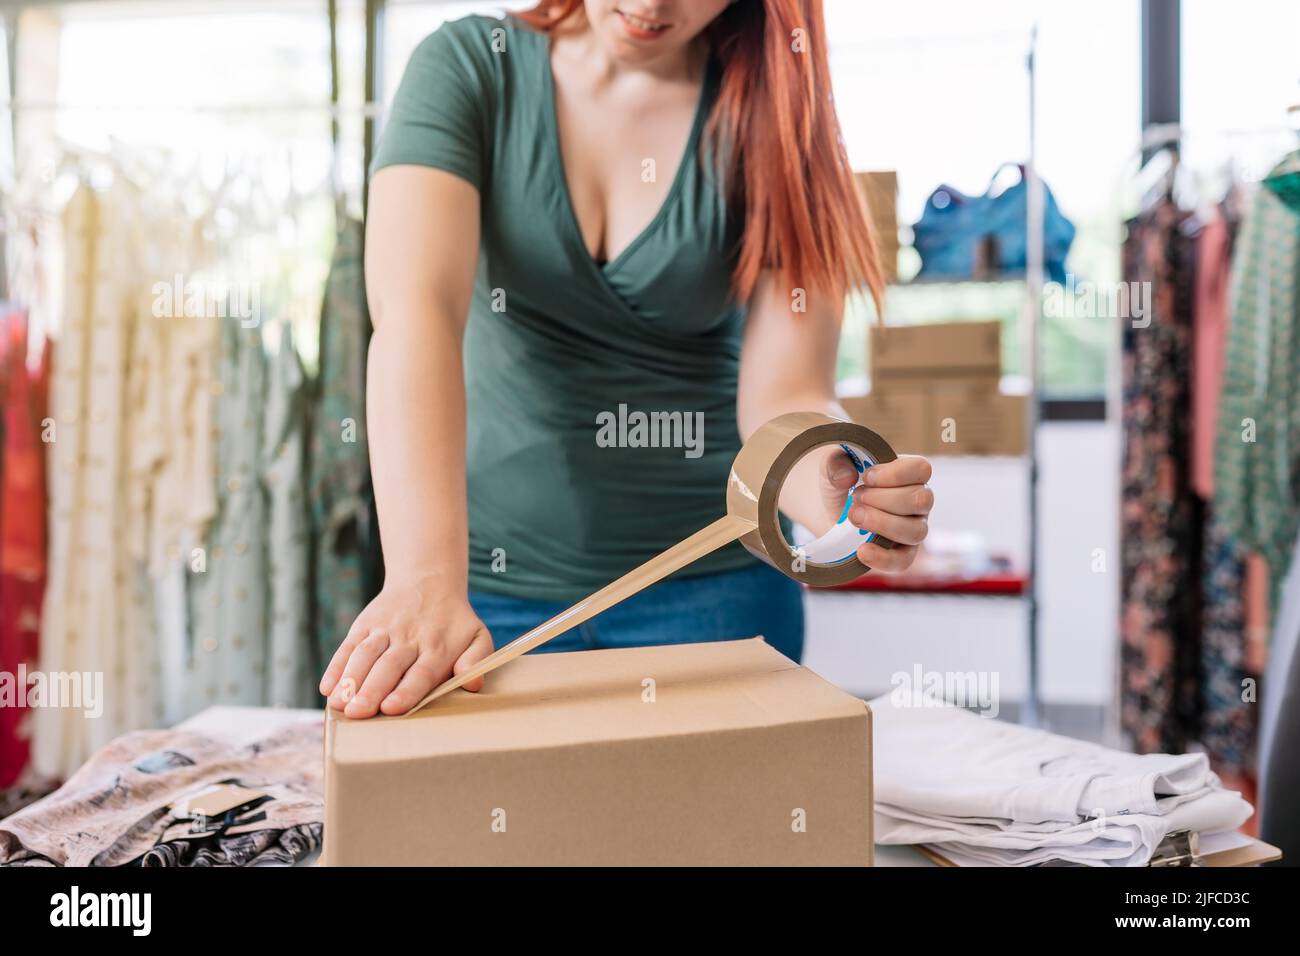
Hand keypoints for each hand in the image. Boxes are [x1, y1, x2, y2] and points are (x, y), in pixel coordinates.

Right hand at [318, 576, 494, 717]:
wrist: (428, 580)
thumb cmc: (454, 623)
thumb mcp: (477, 636)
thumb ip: (477, 660)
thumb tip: (474, 684)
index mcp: (438, 647)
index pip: (421, 672)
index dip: (406, 691)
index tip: (391, 708)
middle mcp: (409, 638)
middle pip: (389, 666)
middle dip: (372, 690)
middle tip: (358, 713)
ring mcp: (384, 630)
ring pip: (365, 655)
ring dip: (350, 680)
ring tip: (338, 704)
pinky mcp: (365, 625)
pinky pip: (348, 646)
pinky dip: (336, 666)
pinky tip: (327, 688)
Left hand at [823, 450, 933, 572]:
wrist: (829, 511)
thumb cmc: (841, 482)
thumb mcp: (833, 466)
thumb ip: (836, 462)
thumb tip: (847, 477)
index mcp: (909, 474)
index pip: (922, 469)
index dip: (895, 474)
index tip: (867, 477)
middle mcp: (918, 501)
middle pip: (921, 500)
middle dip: (883, 499)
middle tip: (855, 497)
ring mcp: (913, 528)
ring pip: (916, 531)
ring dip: (882, 524)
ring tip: (854, 517)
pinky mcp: (902, 554)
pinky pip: (903, 561)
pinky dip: (882, 558)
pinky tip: (861, 551)